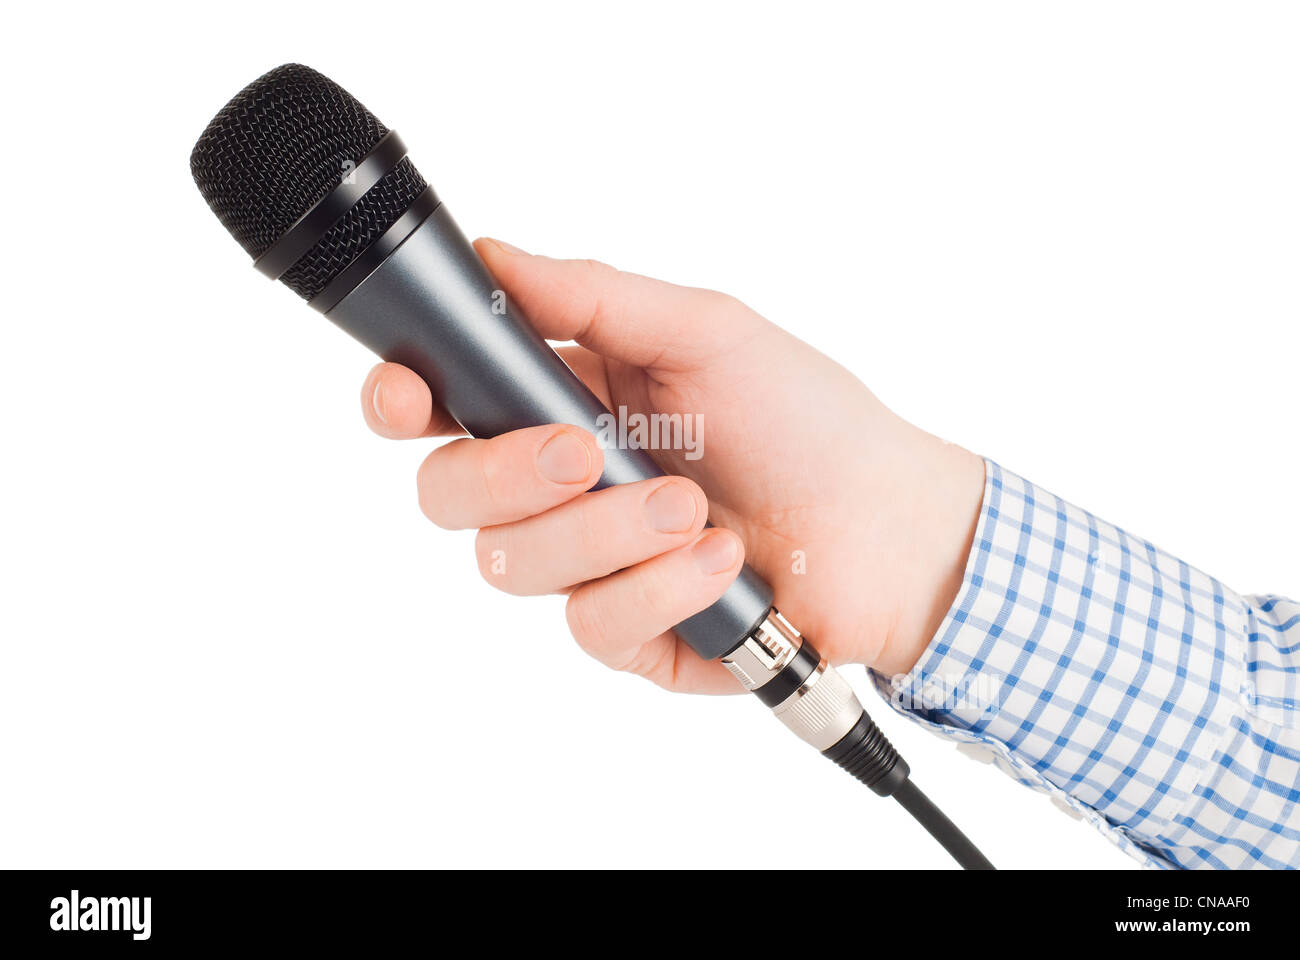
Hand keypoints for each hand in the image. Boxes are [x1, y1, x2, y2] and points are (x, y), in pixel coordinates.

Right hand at [360, 238, 984, 692]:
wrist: (887, 522)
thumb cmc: (807, 420)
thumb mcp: (704, 330)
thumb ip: (591, 297)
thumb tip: (493, 255)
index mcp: (564, 403)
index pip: (442, 407)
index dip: (401, 402)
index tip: (404, 395)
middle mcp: (561, 488)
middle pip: (450, 494)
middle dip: (502, 473)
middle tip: (579, 450)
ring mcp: (591, 564)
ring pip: (510, 566)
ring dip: (602, 531)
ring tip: (692, 507)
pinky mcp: (630, 633)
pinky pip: (591, 625)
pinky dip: (657, 588)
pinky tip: (721, 562)